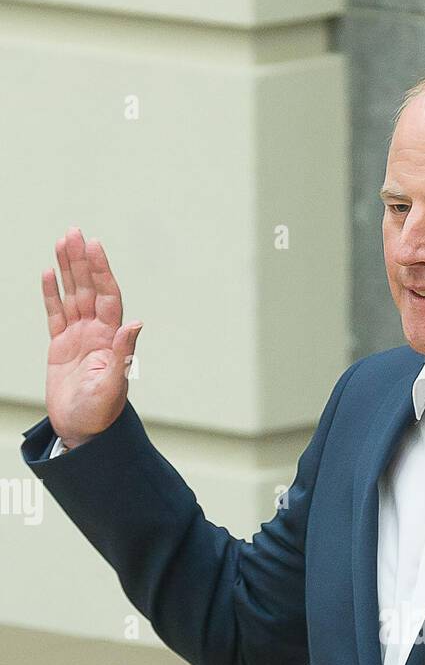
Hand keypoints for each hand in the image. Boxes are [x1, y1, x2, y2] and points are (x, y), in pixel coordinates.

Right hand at [42, 227, 142, 445]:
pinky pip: (55, 314)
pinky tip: (49, 273)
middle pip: (88, 289)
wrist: (82, 432)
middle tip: (74, 232)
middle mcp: (96, 334)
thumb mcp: (112, 385)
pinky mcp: (60, 346)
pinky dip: (52, 294)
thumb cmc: (100, 414)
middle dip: (82, 261)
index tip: (94, 246)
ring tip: (62, 241)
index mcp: (111, 339)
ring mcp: (78, 338)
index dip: (101, 271)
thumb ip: (123, 355)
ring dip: (68, 269)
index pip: (107, 296)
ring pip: (72, 295)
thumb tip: (135, 324)